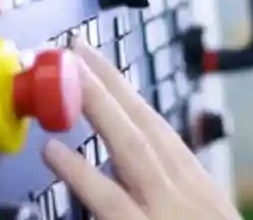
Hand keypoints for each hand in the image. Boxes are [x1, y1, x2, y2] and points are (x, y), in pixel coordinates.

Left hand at [42, 40, 240, 219]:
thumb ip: (173, 196)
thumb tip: (130, 173)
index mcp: (197, 188)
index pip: (158, 127)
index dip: (125, 92)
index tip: (99, 62)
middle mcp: (186, 194)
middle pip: (145, 126)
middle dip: (109, 83)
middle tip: (75, 49)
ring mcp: (168, 216)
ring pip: (131, 151)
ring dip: (97, 109)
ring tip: (65, 78)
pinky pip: (109, 204)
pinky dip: (82, 175)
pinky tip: (55, 153)